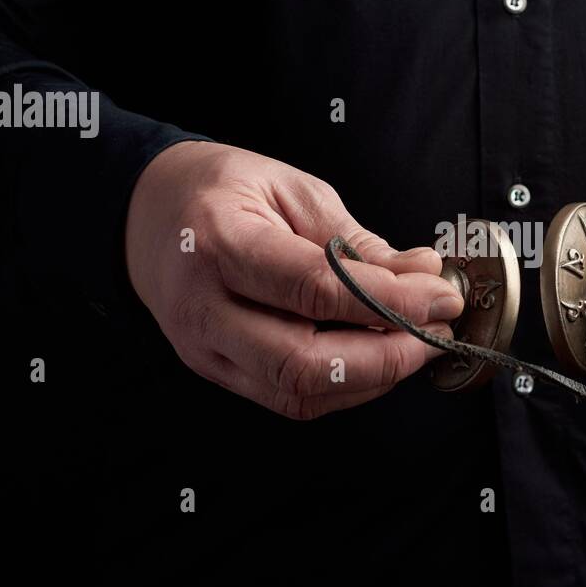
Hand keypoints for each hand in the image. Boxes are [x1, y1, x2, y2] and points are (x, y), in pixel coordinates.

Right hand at [125, 141, 462, 418]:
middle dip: (387, 356)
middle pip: (305, 362)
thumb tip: (421, 275)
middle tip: (435, 332)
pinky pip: (290, 397)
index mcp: (219, 243)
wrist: (143, 213)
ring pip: (299, 393)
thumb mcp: (291, 189)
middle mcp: (203, 307)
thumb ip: (355, 240)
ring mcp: (204, 350)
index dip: (390, 299)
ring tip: (415, 343)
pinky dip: (346, 386)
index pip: (315, 289)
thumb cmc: (217, 190)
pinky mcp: (217, 371)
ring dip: (373, 378)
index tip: (442, 295)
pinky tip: (378, 357)